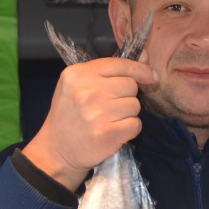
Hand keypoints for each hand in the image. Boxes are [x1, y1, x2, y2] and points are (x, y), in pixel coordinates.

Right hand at [21, 56, 156, 190]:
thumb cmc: (70, 115)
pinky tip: (114, 131)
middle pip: (130, 85)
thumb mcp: (77, 85)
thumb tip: (146, 59)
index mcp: (78, 74)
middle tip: (110, 107)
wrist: (57, 150)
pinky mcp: (108, 133)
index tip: (150, 76)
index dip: (140, 69)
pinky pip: (136, 124)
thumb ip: (109, 72)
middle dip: (126, 96)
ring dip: (128, 114)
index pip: (120, 64)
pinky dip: (129, 129)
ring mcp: (98, 112)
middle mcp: (87, 91)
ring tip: (109, 120)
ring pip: (135, 105)